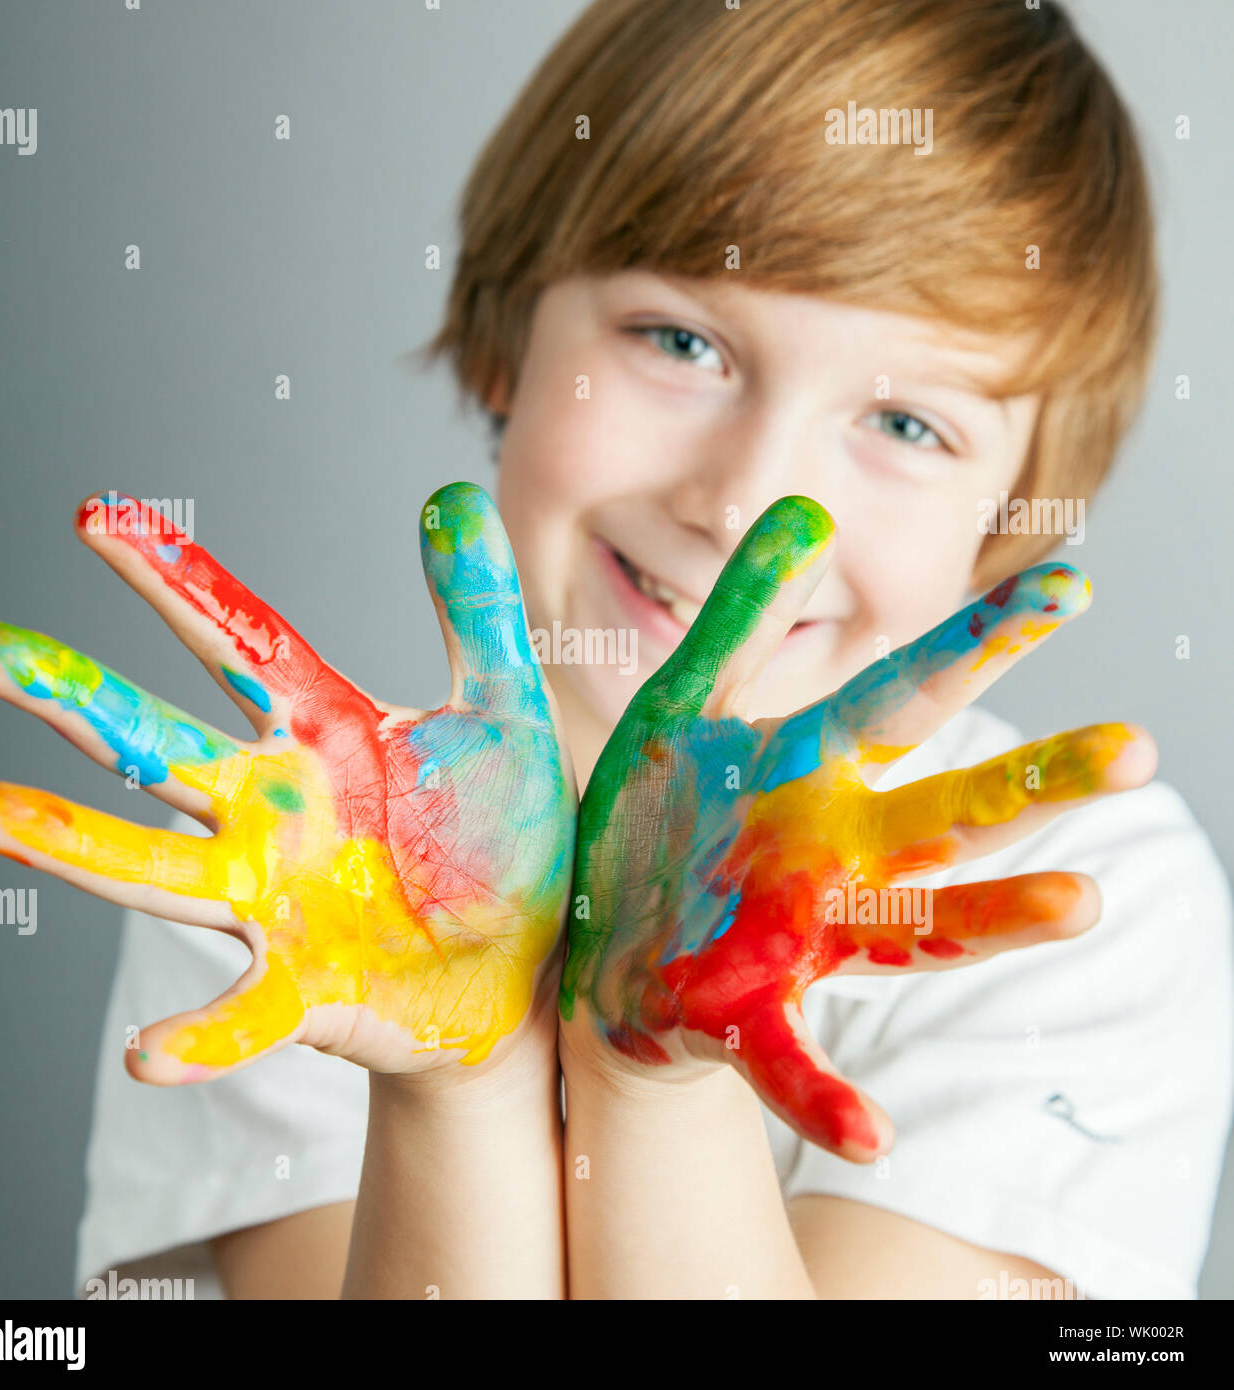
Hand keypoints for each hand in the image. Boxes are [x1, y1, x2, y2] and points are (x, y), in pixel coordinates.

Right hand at [0, 483, 574, 1080]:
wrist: (525, 963)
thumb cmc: (505, 835)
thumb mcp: (505, 712)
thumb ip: (477, 612)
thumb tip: (450, 493)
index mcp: (322, 732)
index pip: (234, 639)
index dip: (170, 577)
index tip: (95, 515)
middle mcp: (274, 809)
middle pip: (157, 744)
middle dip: (74, 698)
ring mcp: (275, 899)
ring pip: (159, 868)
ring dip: (77, 844)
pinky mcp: (302, 988)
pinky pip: (241, 1014)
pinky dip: (198, 1035)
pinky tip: (146, 1052)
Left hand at [558, 496, 1154, 1159]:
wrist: (599, 930)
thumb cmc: (658, 812)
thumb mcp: (687, 703)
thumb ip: (741, 615)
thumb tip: (809, 514)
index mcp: (806, 766)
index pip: (906, 693)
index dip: (983, 639)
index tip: (1072, 582)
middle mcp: (826, 848)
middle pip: (942, 811)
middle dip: (1028, 780)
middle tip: (1132, 750)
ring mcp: (794, 932)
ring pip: (907, 926)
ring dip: (989, 921)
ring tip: (1076, 906)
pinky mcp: (739, 1008)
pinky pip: (787, 1059)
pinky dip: (829, 1096)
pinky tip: (875, 1137)